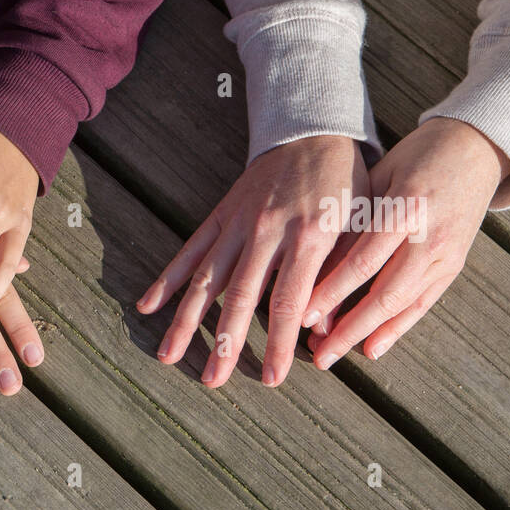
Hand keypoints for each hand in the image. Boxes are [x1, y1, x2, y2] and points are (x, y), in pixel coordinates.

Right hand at [137, 135, 368, 387]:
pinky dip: (167, 279)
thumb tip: (324, 331)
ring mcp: (238, 224)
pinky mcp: (220, 216)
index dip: (280, 342)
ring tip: (169, 356)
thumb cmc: (346, 182)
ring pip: (206, 279)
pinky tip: (147, 306)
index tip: (273, 378)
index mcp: (309, 235)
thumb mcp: (361, 224)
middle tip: (213, 380)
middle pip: (240, 297)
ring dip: (186, 321)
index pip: (290, 301)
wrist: (314, 129)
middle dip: (225, 342)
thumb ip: (342, 275)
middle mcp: (266, 231)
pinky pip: (189, 251)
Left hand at [304, 118, 509, 366]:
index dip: (331, 292)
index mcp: (405, 208)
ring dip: (366, 334)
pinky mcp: (455, 265)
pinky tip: (372, 348)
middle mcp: (429, 236)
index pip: (362, 261)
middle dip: (347, 328)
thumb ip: (351, 224)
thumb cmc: (412, 159)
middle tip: (316, 354)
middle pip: (383, 293)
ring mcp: (446, 254)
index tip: (302, 317)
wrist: (473, 148)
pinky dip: (397, 328)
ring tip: (332, 355)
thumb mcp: (377, 180)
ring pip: (403, 304)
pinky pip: (424, 304)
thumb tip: (313, 271)